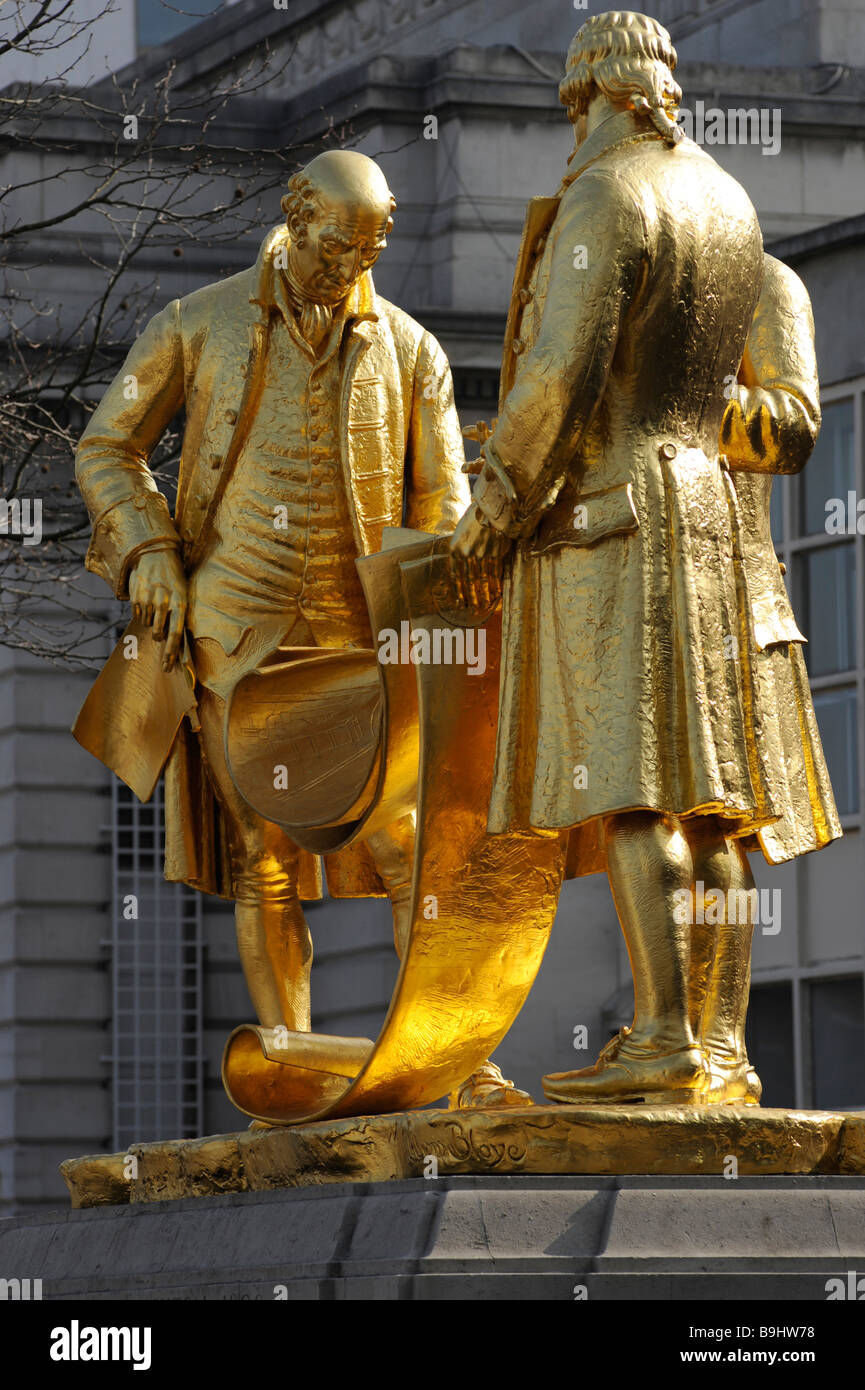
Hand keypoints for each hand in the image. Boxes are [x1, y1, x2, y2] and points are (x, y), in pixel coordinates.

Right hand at [129, 548, 186, 671]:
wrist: (156, 554)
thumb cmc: (173, 579)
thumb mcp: (182, 595)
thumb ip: (177, 617)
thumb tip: (175, 644)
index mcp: (180, 603)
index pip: (176, 634)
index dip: (171, 652)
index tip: (168, 667)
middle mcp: (165, 601)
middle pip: (158, 633)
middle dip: (158, 636)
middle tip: (158, 631)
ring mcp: (149, 599)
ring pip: (146, 624)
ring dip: (149, 620)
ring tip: (154, 604)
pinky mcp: (137, 596)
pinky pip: (137, 615)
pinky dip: (141, 611)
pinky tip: (146, 598)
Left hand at [448, 503, 510, 609]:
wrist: (491, 508)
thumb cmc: (475, 519)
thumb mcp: (460, 533)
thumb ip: (460, 550)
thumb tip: (461, 569)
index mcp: (454, 549)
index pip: (454, 576)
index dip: (457, 591)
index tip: (459, 602)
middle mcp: (466, 554)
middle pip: (468, 582)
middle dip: (471, 597)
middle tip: (474, 609)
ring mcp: (481, 554)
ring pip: (482, 580)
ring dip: (484, 595)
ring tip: (485, 605)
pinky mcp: (495, 553)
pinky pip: (494, 574)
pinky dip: (495, 585)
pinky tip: (495, 593)